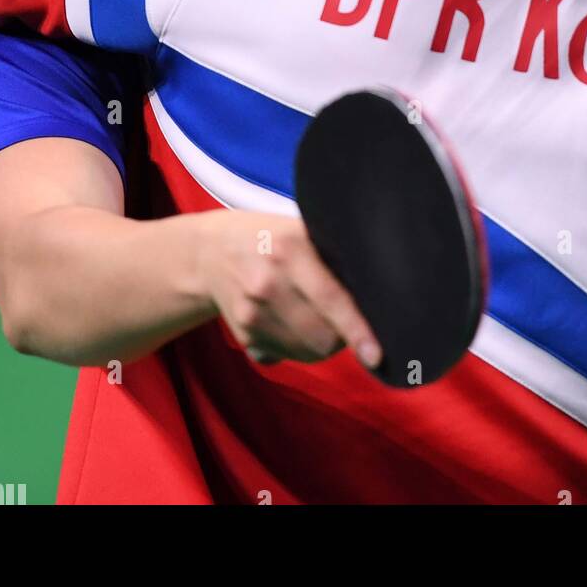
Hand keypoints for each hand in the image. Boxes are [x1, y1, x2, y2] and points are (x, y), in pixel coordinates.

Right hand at [194, 209, 381, 369]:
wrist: (209, 252)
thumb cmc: (269, 236)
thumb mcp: (300, 228)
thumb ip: (332, 254)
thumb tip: (374, 289)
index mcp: (289, 250)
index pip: (331, 299)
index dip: (357, 330)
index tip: (376, 355)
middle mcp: (268, 284)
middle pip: (322, 336)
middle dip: (345, 336)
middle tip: (348, 318)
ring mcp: (252, 315)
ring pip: (308, 352)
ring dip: (325, 344)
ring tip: (323, 319)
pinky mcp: (245, 337)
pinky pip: (287, 357)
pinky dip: (301, 348)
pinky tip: (295, 323)